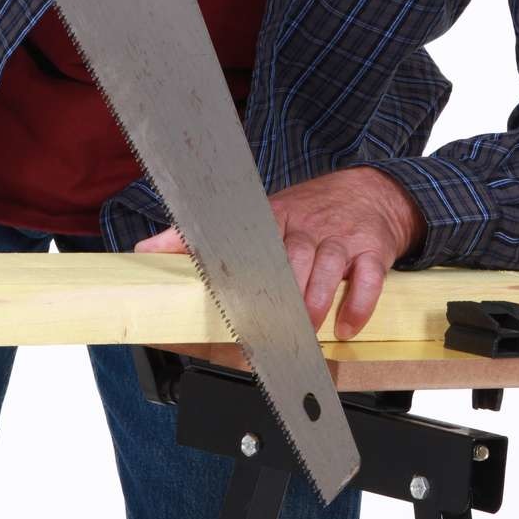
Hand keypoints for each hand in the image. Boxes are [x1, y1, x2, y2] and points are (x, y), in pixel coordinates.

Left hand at [134, 166, 427, 339]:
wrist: (369, 191)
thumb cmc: (307, 214)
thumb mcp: (257, 217)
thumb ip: (200, 237)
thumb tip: (145, 249)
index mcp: (274, 218)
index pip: (250, 236)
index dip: (237, 264)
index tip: (226, 291)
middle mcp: (308, 226)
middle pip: (295, 254)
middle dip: (285, 290)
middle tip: (274, 323)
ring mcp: (341, 237)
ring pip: (330, 263)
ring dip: (318, 299)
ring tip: (307, 327)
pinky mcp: (372, 249)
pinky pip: (370, 275)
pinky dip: (360, 302)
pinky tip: (347, 325)